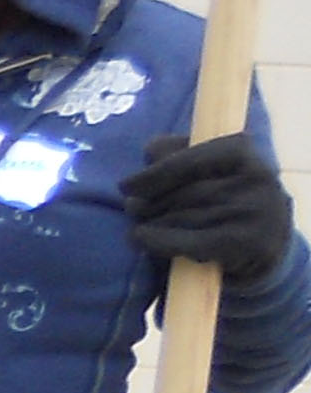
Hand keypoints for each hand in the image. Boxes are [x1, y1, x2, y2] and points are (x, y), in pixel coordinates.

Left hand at [125, 131, 294, 280]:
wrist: (268, 242)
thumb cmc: (223, 198)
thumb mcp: (206, 169)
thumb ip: (177, 155)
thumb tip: (151, 149)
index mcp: (240, 150)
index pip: (187, 160)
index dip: (153, 175)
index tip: (125, 187)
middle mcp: (255, 177)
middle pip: (182, 192)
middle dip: (149, 202)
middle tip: (132, 209)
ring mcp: (255, 211)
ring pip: (183, 217)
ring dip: (153, 223)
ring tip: (140, 225)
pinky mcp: (249, 242)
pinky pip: (192, 241)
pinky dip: (159, 240)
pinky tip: (140, 238)